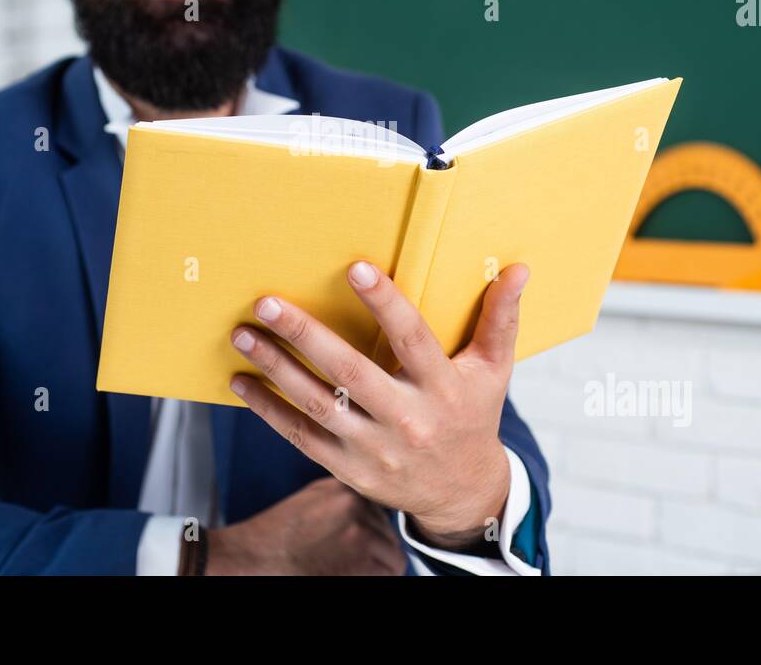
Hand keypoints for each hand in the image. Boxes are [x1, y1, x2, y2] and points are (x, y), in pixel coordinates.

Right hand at [204, 476, 406, 574]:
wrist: (253, 559)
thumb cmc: (273, 536)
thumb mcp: (310, 498)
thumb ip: (341, 498)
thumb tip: (368, 512)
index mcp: (343, 489)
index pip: (380, 508)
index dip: (374, 528)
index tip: (365, 539)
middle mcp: (356, 507)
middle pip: (389, 531)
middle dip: (378, 547)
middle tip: (355, 561)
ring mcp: (361, 535)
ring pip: (393, 555)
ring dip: (380, 566)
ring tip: (353, 571)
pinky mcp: (363, 564)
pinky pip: (389, 574)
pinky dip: (376, 579)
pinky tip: (353, 576)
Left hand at [229, 260, 529, 551]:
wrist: (461, 492)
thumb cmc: (472, 415)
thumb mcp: (493, 370)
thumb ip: (500, 320)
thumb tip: (518, 270)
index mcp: (445, 388)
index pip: (413, 340)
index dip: (386, 305)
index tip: (356, 269)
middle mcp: (409, 420)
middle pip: (352, 373)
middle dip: (305, 336)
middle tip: (267, 303)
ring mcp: (376, 449)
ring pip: (319, 405)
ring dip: (276, 370)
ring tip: (243, 335)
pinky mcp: (349, 468)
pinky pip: (302, 437)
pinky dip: (270, 410)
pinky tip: (242, 382)